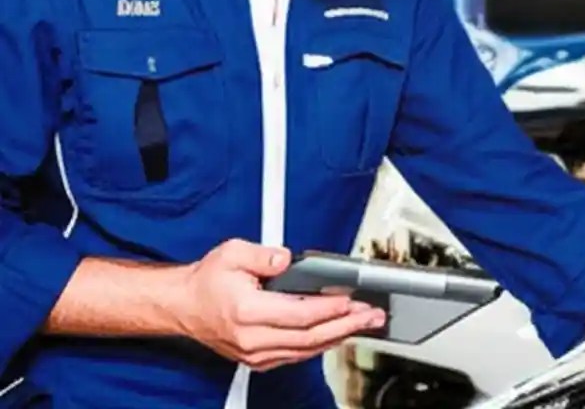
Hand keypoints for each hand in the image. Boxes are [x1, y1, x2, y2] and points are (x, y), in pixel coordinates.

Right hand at [172, 239, 384, 371]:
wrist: (184, 306)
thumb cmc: (207, 282)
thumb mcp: (232, 253)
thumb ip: (263, 255)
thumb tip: (286, 260)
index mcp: (246, 311)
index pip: (299, 315)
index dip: (329, 309)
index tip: (351, 301)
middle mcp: (252, 338)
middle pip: (310, 337)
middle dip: (346, 325)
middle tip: (371, 316)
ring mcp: (255, 353)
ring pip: (306, 350)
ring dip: (339, 336)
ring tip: (363, 324)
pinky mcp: (258, 360)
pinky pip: (297, 355)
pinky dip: (320, 344)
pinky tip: (338, 334)